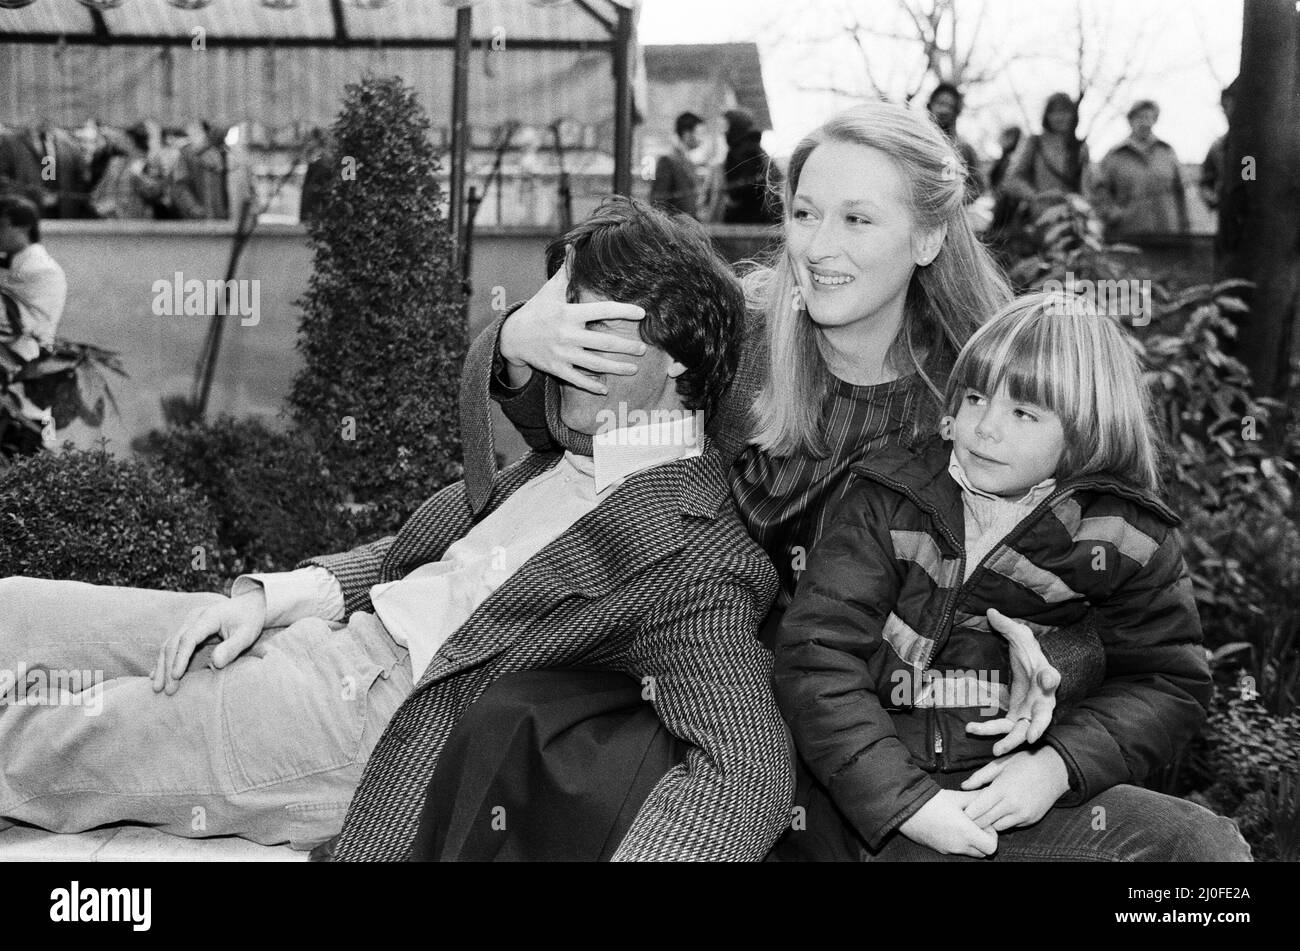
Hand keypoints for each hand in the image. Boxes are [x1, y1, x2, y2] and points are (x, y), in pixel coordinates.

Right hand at [151, 588, 266, 694]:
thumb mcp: (248, 633)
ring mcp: (188, 623)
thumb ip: (232, 647)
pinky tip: (155, 676)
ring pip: (169, 645)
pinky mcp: (187, 630)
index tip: (176, 676)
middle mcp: (193, 618)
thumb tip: (215, 664)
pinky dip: (165, 661)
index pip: (189, 638)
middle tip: (164, 690)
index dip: (181, 658)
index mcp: (208, 617)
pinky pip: (173, 646)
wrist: (248, 605)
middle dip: (167, 667)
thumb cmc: (250, 620)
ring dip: (162, 666)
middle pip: (174, 643)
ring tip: (156, 688)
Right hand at [497, 245, 646, 393]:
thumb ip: (566, 271)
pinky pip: (576, 379)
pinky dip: (591, 386)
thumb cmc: (537, 310)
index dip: (623, 311)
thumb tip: (574, 246)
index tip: (642, 313)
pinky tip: (606, 389)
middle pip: (602, 342)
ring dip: (616, 368)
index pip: (601, 311)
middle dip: (625, 347)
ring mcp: (562, 353)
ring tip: (634, 369)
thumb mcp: (550, 290)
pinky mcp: (556, 368)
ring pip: (594, 364)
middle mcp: (567, 334)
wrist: (512, 336)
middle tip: (643, 348)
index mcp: (569, 313)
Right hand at [898, 789, 998, 856]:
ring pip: (969, 852)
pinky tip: (950, 826)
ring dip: (971, 841)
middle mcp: (958, 845)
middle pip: (982, 852)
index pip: (991, 846)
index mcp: (966, 833)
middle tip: (975, 823)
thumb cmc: (932, 801)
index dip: (992, 834)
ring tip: (962, 823)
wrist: (905, 807)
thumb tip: (991, 795)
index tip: (983, 822)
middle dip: (983, 839)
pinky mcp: (939, 848)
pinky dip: (958, 842)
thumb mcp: (957, 796)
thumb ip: (977, 798)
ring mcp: (948, 849)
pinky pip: (955, 850)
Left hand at [960, 747, 1069, 831]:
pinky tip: (1002, 811)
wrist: (1055, 769)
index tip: (961, 810)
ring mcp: (1023, 814)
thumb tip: (963, 786)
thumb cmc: (1025, 762)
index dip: (966, 812)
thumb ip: (980, 776)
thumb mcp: (1000, 763)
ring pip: (997, 827)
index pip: (977, 809)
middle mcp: (1012, 805)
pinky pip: (1011, 826)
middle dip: (975, 820)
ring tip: (986, 811)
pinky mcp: (1031, 820)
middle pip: (985, 822)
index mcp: (1002, 789)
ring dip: (990, 822)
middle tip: (969, 814)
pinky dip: (1004, 821)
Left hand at [966, 608, 1059, 754]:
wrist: (1031, 669)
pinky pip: (1004, 730)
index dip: (1050, 678)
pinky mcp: (1015, 719)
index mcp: (1046, 677)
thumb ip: (1007, 626)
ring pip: (1022, 732)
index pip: (1052, 678)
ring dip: (1010, 741)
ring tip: (996, 750)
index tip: (1049, 676)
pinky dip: (990, 731)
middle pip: (1044, 717)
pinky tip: (971, 729)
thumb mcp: (1019, 637)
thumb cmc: (1029, 654)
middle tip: (1032, 737)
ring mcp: (1030, 713)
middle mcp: (1042, 700)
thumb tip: (991, 611)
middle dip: (1038, 727)